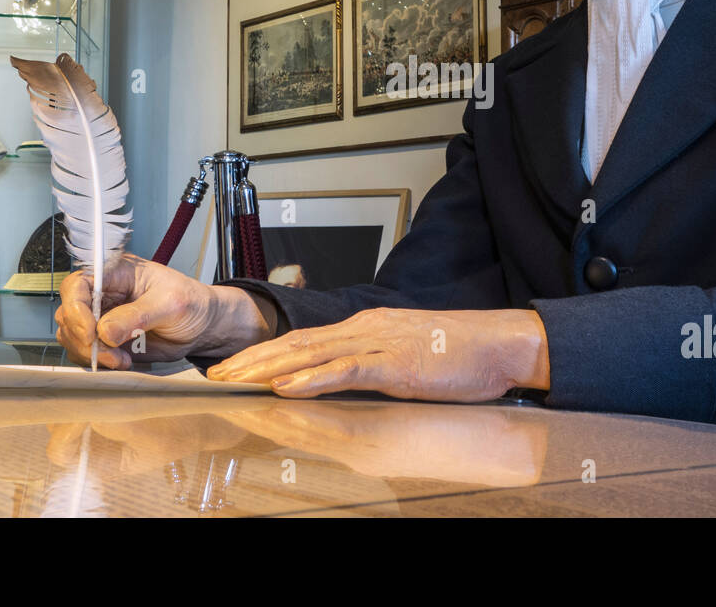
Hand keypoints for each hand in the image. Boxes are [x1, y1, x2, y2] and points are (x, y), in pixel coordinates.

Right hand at [55, 253, 269, 368]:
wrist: (202, 325)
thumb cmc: (192, 303)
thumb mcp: (171, 303)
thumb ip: (137, 315)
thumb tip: (104, 331)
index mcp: (116, 272)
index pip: (78, 284)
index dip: (76, 308)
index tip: (90, 332)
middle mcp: (104, 293)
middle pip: (68, 313)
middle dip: (84, 338)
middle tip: (111, 354)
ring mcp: (101, 317)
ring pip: (72, 336)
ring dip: (91, 354)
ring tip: (122, 359)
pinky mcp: (105, 340)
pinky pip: (85, 353)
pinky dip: (98, 362)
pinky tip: (123, 362)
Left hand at [206, 307, 549, 401]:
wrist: (500, 344)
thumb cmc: (459, 354)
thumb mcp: (406, 359)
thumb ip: (372, 367)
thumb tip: (341, 382)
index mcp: (366, 328)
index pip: (304, 340)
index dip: (264, 353)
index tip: (233, 367)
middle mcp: (365, 329)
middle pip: (296, 343)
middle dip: (252, 359)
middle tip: (215, 374)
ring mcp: (379, 344)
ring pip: (312, 354)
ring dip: (269, 368)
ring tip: (235, 379)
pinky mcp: (396, 364)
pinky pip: (346, 371)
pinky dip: (311, 378)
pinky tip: (286, 387)